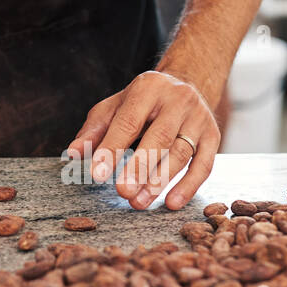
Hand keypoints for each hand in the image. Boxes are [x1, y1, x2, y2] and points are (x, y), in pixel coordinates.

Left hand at [66, 70, 218, 210]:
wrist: (188, 83)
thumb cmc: (144, 102)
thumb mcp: (115, 107)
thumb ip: (94, 130)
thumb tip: (73, 153)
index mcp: (148, 88)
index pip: (128, 121)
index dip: (112, 148)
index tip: (97, 174)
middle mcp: (177, 100)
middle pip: (159, 138)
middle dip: (140, 168)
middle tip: (122, 193)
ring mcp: (198, 118)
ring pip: (181, 153)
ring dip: (160, 181)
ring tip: (139, 202)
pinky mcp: (213, 136)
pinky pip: (204, 164)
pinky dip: (188, 186)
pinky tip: (171, 203)